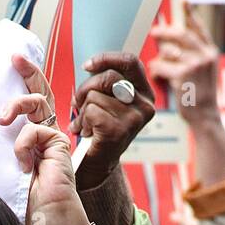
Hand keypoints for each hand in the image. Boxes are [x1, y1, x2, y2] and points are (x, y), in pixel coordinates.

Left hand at [0, 53, 89, 224]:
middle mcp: (46, 136)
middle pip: (41, 93)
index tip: (9, 63)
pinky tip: (24, 165)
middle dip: (28, 72)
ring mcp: (54, 139)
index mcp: (34, 141)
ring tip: (0, 119)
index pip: (30, 105)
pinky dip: (23, 144)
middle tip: (14, 58)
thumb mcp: (3, 175)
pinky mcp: (59, 145)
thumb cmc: (28, 208)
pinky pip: (35, 130)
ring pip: (38, 103)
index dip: (23, 83)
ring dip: (16, 105)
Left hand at [70, 51, 154, 191]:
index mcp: (146, 95)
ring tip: (85, 124)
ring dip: (82, 110)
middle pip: (108, 77)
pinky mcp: (118, 131)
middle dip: (86, 88)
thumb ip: (108, 83)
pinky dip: (82, 121)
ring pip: (95, 96)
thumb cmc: (101, 130)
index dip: (107, 58)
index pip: (130, 62)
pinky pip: (91, 111)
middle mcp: (145, 106)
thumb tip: (92, 64)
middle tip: (78, 103)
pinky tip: (85, 132)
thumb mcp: (111, 101)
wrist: (98, 166)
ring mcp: (133, 119)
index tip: (87, 65)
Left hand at [149, 12, 219, 126]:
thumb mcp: (203, 72)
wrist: (205, 117)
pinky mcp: (183, 75)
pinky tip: (156, 77)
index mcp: (211, 52)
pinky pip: (161, 66)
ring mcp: (195, 64)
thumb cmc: (200, 97)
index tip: (183, 0)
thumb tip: (170, 44)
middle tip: (154, 32)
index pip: (199, 27)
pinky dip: (156, 71)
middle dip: (165, 32)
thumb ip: (192, 56)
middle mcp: (205, 55)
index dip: (190, 13)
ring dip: (159, 58)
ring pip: (168, 52)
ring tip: (156, 67)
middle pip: (180, 34)